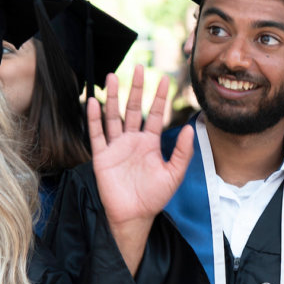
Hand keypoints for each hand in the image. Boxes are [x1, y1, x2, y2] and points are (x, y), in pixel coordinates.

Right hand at [87, 65, 193, 274]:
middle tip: (138, 67)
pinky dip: (94, 118)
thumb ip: (182, 152)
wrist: (134, 216)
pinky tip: (94, 101)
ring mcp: (116, 147)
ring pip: (114, 116)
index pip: (155, 114)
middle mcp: (132, 141)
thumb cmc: (154, 197)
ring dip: (113, 97)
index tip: (163, 78)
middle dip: (136, 89)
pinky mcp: (102, 156)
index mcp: (150, 143)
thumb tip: (189, 128)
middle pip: (133, 109)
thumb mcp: (174, 174)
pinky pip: (97, 134)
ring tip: (112, 76)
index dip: (159, 97)